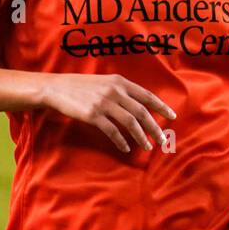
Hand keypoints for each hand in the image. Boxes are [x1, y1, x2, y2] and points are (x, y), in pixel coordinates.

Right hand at [40, 73, 175, 153]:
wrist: (56, 88)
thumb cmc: (81, 87)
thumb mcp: (104, 82)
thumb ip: (121, 91)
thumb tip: (139, 106)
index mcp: (119, 82)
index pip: (147, 95)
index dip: (161, 107)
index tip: (172, 117)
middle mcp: (114, 91)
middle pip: (141, 112)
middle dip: (154, 127)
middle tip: (162, 140)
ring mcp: (104, 103)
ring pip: (130, 122)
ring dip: (141, 136)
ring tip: (147, 147)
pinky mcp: (93, 115)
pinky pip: (112, 131)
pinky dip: (121, 140)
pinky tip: (125, 148)